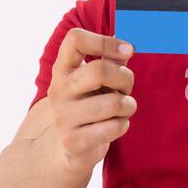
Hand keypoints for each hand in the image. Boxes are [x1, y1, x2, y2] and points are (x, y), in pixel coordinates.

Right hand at [47, 28, 136, 170]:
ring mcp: (63, 117)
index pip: (75, 39)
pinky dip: (123, 124)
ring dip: (128, 105)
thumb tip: (127, 47)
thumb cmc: (88, 105)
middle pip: (99, 70)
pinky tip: (115, 125)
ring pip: (113, 103)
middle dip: (125, 78)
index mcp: (63, 68)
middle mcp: (58, 90)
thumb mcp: (94, 80)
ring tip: (124, 109)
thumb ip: (109, 61)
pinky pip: (114, 127)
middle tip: (126, 87)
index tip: (128, 50)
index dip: (105, 41)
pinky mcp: (74, 141)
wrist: (66, 148)